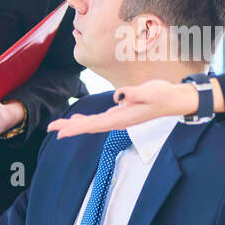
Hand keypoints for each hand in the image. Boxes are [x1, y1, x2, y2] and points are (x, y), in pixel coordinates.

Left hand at [47, 79, 199, 138]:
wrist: (173, 100)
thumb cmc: (163, 95)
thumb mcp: (150, 92)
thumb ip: (133, 93)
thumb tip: (117, 96)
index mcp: (123, 118)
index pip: (95, 125)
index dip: (77, 128)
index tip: (61, 133)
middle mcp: (118, 121)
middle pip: (89, 126)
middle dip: (70, 127)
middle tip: (51, 129)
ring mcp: (119, 118)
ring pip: (92, 124)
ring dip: (75, 125)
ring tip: (58, 126)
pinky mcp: (120, 113)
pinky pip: (98, 119)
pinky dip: (85, 120)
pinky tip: (76, 120)